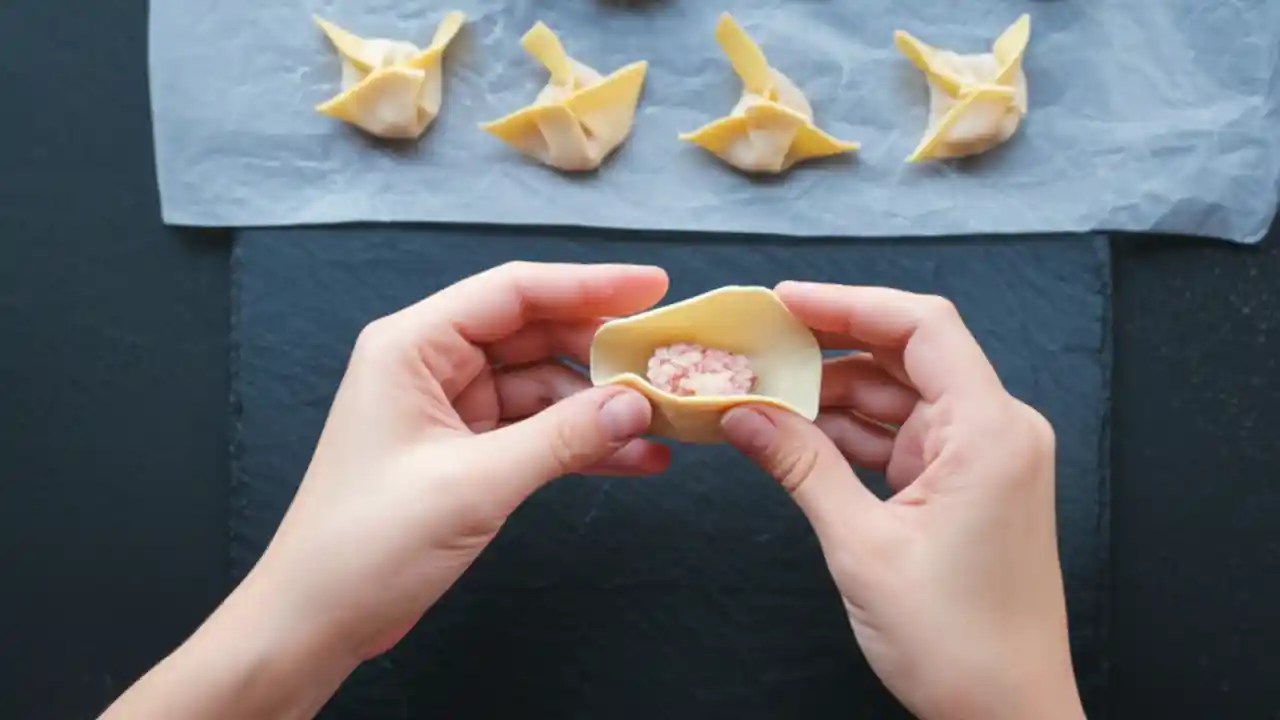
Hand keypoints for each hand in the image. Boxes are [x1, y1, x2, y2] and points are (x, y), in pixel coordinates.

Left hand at [102, 262, 670, 718]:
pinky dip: (580, 444)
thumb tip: (634, 404)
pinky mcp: (466, 453)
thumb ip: (560, 439)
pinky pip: (536, 432)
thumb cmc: (367, 543)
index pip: (513, 292)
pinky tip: (634, 458)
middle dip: (601, 351)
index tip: (654, 287)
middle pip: (534, 334)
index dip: (589, 284)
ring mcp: (450, 410)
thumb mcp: (474, 483)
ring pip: (542, 387)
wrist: (317, 620)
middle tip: (668, 363)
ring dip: (599, 407)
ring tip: (664, 421)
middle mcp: (432, 365)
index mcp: (413, 346)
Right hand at [721, 283, 1083, 719]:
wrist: (1007, 716)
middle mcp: (995, 432)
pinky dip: (849, 437)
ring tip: (759, 396)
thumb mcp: (862, 547)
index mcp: (990, 432)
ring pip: (896, 399)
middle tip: (756, 349)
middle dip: (827, 351)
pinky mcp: (963, 487)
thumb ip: (801, 468)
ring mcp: (981, 460)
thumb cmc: (958, 643)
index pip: (921, 326)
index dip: (849, 303)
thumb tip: (743, 415)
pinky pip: (900, 439)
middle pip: (905, 357)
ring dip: (830, 398)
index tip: (784, 302)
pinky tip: (793, 436)